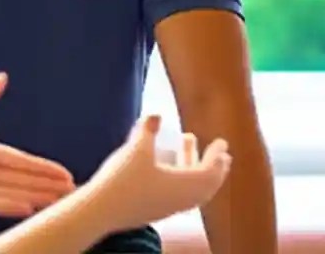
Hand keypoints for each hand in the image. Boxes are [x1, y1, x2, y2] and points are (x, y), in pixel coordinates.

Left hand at [0, 72, 75, 217]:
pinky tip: (29, 207)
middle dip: (48, 185)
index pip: (20, 160)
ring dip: (36, 198)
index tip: (66, 172)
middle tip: (76, 191)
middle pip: (22, 179)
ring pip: (12, 193)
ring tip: (61, 203)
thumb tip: (3, 78)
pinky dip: (9, 205)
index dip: (43, 167)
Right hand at [80, 115, 230, 234]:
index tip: (222, 143)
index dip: (217, 155)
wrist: (102, 210)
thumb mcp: (136, 149)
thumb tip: (156, 114)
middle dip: (215, 167)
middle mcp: (182, 200)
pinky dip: (185, 180)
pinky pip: (182, 196)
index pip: (210, 171)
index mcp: (184, 185)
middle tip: (221, 155)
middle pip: (207, 185)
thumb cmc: (123, 179)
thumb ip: (148, 130)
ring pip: (194, 191)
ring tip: (187, 147)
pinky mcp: (157, 211)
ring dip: (196, 169)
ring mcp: (170, 207)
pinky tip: (170, 168)